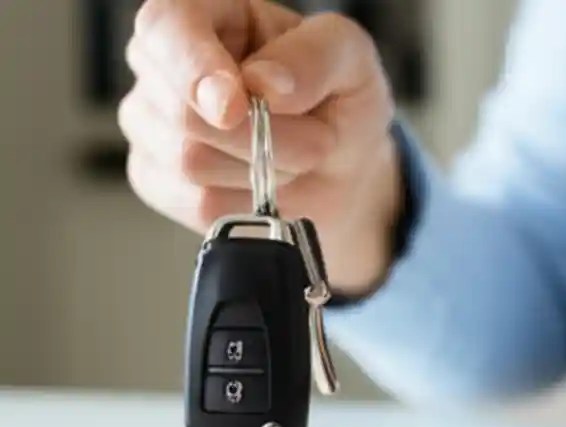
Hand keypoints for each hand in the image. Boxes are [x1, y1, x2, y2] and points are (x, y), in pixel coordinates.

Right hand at [120, 0, 401, 294]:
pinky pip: (196, 203)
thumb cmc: (339, 99)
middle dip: (265, 137)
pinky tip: (265, 183)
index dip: (194, 69)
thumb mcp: (350, 59)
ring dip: (265, 171)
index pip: (166, 28)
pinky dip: (248, 202)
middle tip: (316, 136)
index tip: (235, 106)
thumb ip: (313, 57)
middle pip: (182, 112)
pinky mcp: (156, 178)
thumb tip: (263, 83)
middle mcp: (162, 63)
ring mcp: (150, 123)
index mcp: (202, 13)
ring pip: (191, 163)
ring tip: (293, 155)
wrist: (341, 168)